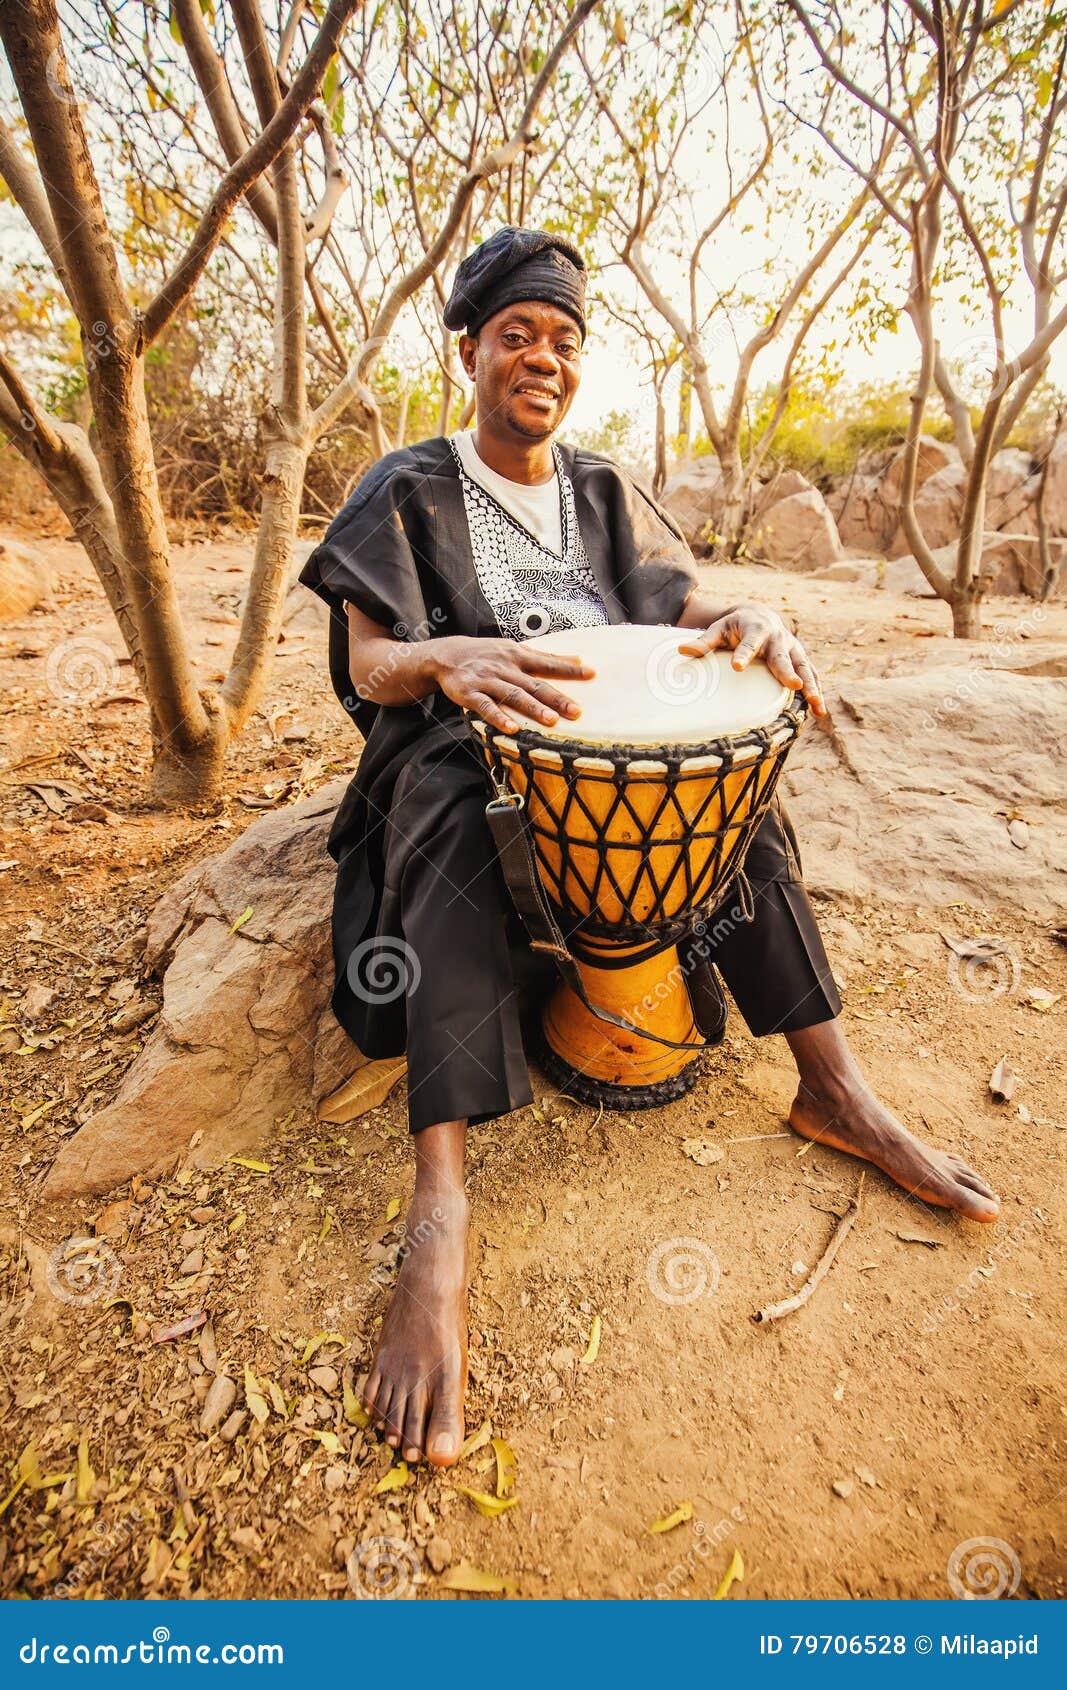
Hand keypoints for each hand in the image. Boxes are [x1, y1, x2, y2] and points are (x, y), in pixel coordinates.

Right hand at [429, 636, 594, 732]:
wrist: (446, 655)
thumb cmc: (486, 654)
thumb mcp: (514, 648)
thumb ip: (544, 656)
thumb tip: (577, 658)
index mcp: (517, 656)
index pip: (548, 663)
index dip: (570, 669)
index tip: (591, 673)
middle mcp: (505, 667)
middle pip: (534, 684)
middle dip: (556, 698)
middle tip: (576, 711)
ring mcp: (487, 681)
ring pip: (513, 695)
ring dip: (532, 708)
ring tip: (551, 721)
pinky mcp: (469, 694)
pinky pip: (486, 707)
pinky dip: (498, 717)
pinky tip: (512, 728)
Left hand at [678, 602, 825, 716]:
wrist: (759, 615)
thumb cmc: (734, 627)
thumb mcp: (718, 630)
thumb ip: (703, 642)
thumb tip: (681, 651)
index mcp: (755, 629)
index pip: (748, 643)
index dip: (743, 654)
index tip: (737, 666)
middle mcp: (777, 639)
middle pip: (783, 658)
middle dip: (788, 672)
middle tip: (795, 685)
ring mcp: (792, 649)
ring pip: (804, 668)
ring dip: (812, 687)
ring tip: (817, 706)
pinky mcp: (800, 659)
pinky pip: (811, 675)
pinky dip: (816, 691)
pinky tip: (819, 712)